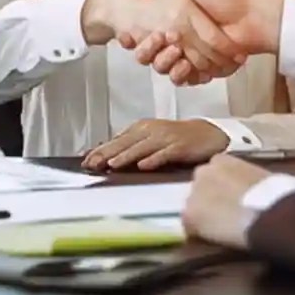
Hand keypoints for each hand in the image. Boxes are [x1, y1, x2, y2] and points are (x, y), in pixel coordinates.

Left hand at [81, 119, 230, 171]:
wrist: (208, 135)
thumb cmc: (177, 139)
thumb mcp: (152, 139)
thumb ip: (132, 146)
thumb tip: (108, 157)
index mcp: (142, 129)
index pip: (117, 140)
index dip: (101, 150)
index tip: (86, 161)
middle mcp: (152, 131)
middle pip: (126, 143)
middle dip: (107, 153)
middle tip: (92, 164)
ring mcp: (166, 138)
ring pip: (142, 147)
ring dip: (127, 155)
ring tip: (113, 164)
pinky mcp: (180, 147)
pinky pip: (165, 153)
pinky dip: (154, 159)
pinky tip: (144, 165)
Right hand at [122, 0, 282, 83]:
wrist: (249, 18)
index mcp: (174, 20)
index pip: (146, 34)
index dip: (136, 37)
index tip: (129, 35)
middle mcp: (179, 40)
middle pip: (151, 54)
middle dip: (148, 51)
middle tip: (156, 40)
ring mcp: (190, 57)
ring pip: (165, 69)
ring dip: (164, 62)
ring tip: (174, 51)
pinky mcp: (202, 71)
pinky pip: (184, 80)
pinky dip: (182, 75)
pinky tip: (184, 64)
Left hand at [181, 154, 272, 249]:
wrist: (268, 211)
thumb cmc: (273, 193)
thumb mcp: (259, 177)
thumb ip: (246, 179)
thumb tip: (250, 190)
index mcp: (221, 159)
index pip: (214, 173)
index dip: (222, 187)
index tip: (233, 198)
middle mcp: (202, 172)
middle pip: (200, 187)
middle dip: (210, 198)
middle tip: (226, 213)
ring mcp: (193, 193)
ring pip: (193, 206)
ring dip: (204, 215)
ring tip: (221, 228)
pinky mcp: (189, 216)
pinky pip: (191, 226)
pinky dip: (199, 233)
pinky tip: (216, 239)